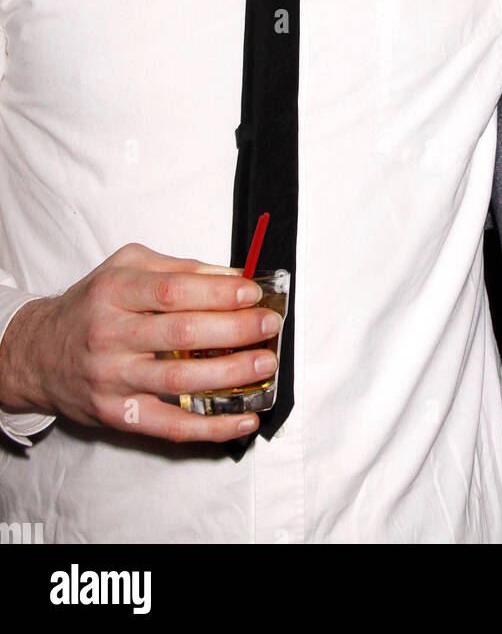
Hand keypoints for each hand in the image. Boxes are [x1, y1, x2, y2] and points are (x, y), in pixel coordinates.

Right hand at [0, 243, 283, 442]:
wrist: (38, 353)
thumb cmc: (92, 305)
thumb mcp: (125, 268)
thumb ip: (178, 268)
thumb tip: (233, 277)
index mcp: (115, 292)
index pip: (173, 291)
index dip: (218, 292)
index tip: (252, 292)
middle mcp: (111, 335)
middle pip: (182, 335)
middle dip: (235, 330)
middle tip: (268, 326)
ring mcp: (113, 379)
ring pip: (180, 381)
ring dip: (231, 375)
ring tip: (265, 364)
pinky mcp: (117, 414)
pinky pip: (169, 426)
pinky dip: (210, 427)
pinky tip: (242, 419)